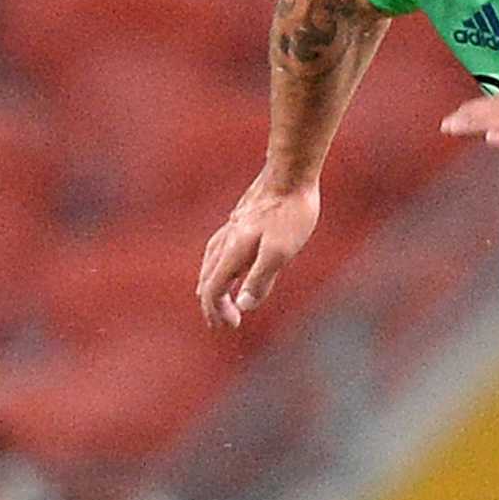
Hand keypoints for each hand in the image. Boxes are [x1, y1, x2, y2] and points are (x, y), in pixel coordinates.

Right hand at [197, 173, 320, 328]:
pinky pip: (220, 248)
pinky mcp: (241, 219)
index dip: (217, 311)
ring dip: (212, 284)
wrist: (291, 173)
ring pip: (210, 262)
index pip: (212, 289)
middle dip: (212, 303)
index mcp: (232, 252)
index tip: (231, 326)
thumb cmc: (290, 213)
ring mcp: (231, 228)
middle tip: (223, 323)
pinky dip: (219, 266)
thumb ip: (260, 279)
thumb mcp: (281, 252)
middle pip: (207, 278)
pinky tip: (230, 262)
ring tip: (218, 298)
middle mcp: (226, 241)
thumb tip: (243, 305)